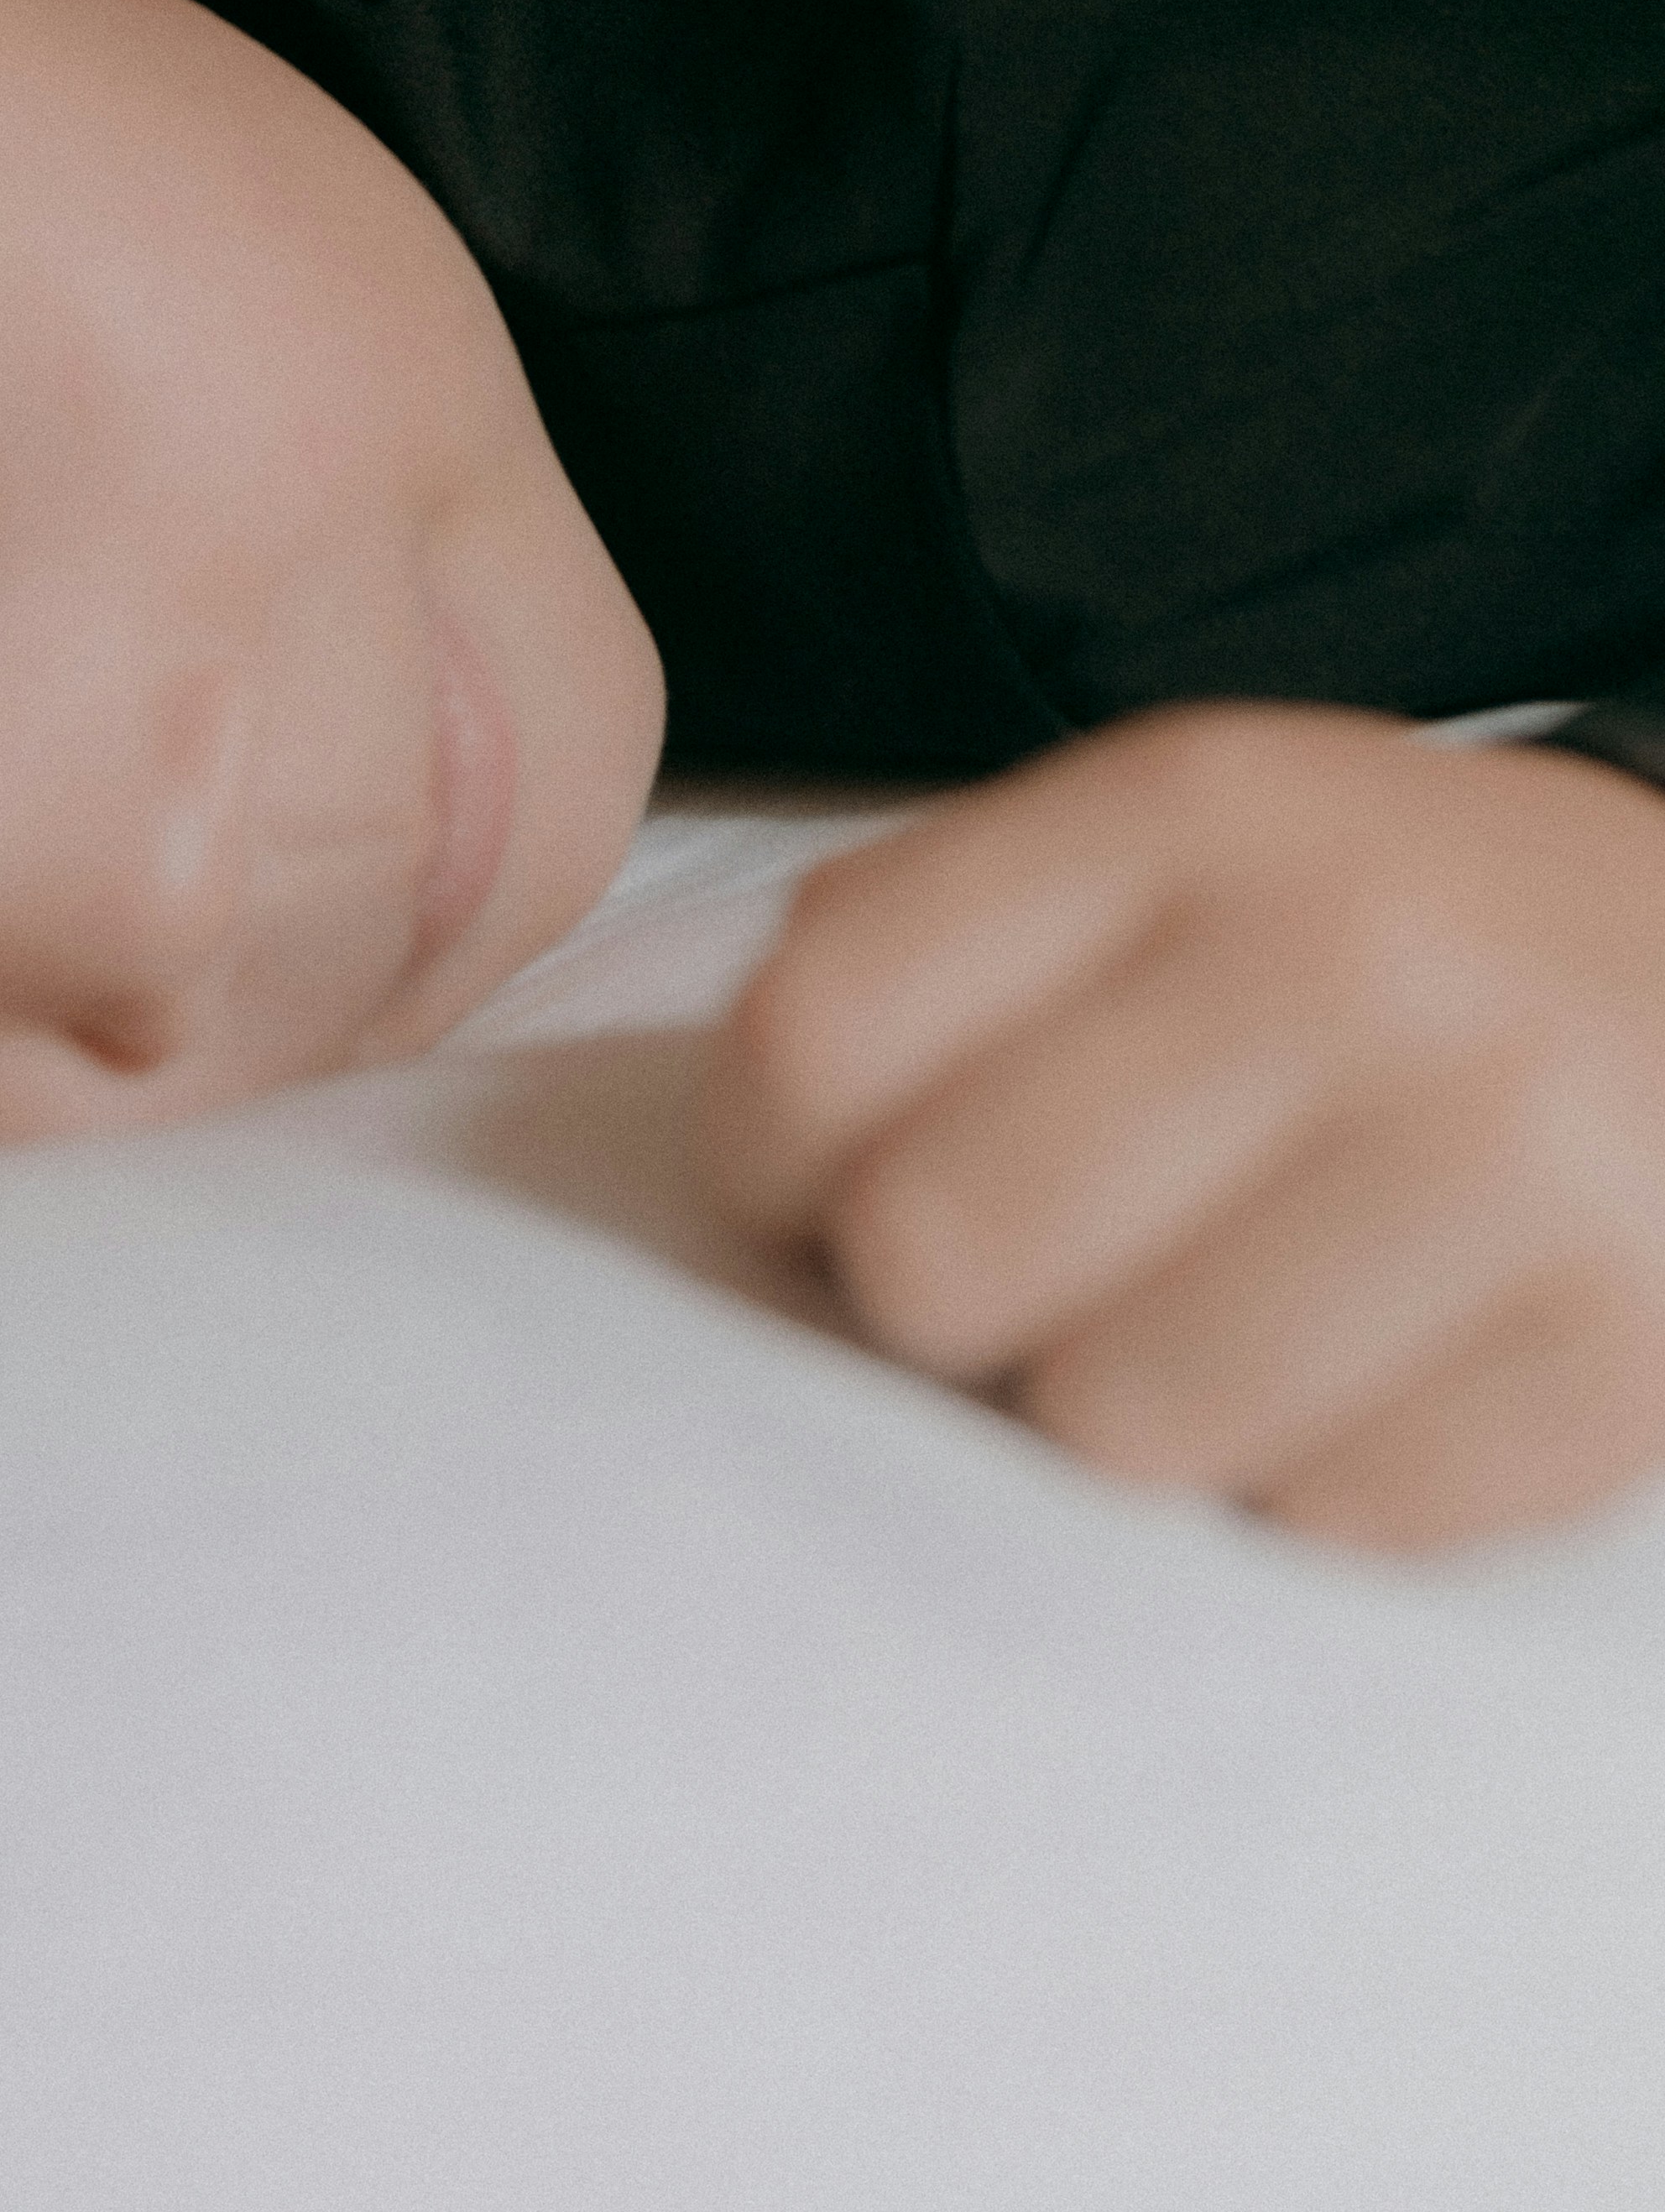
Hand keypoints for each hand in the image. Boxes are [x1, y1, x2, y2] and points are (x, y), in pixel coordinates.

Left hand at [700, 707, 1664, 1548]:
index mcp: (1182, 811)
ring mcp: (1503, 1146)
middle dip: (933, 1303)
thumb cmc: (1378, 927)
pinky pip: (1328, 1521)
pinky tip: (1354, 1368)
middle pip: (940, 1249)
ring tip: (1190, 1322)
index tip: (809, 1189)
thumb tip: (755, 1134)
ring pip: (1117, 1424)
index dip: (760, 1161)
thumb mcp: (1163, 840)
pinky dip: (1309, 1481)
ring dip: (1120, 1412)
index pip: (820, 1034)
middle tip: (1011, 1278)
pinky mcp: (1625, 1339)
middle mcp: (1343, 954)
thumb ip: (933, 936)